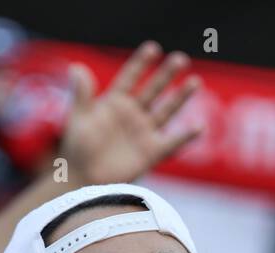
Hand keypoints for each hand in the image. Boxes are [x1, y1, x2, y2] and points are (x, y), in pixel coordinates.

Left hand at [58, 42, 201, 185]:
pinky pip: (172, 142)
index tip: (153, 48)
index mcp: (115, 102)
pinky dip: (186, 136)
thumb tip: (76, 67)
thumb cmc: (78, 149)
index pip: (130, 77)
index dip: (141, 63)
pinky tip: (198, 127)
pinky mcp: (152, 152)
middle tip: (180, 58)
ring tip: (195, 81)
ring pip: (167, 110)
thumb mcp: (79, 119)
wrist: (83, 180)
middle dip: (166, 74)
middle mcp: (133, 114)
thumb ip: (82, 94)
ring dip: (181, 97)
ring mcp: (144, 132)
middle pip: (153, 89)